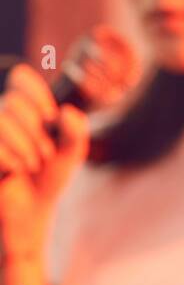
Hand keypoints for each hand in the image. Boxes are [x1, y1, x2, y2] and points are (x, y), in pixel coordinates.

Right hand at [0, 63, 89, 262]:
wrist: (32, 208)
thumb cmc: (50, 175)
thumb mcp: (72, 151)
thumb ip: (76, 130)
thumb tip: (67, 112)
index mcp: (26, 108)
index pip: (20, 77)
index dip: (35, 92)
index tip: (51, 116)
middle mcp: (3, 116)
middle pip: (13, 102)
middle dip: (36, 131)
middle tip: (45, 154)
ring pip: (1, 121)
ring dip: (25, 148)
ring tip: (32, 165)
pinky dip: (10, 160)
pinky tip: (14, 172)